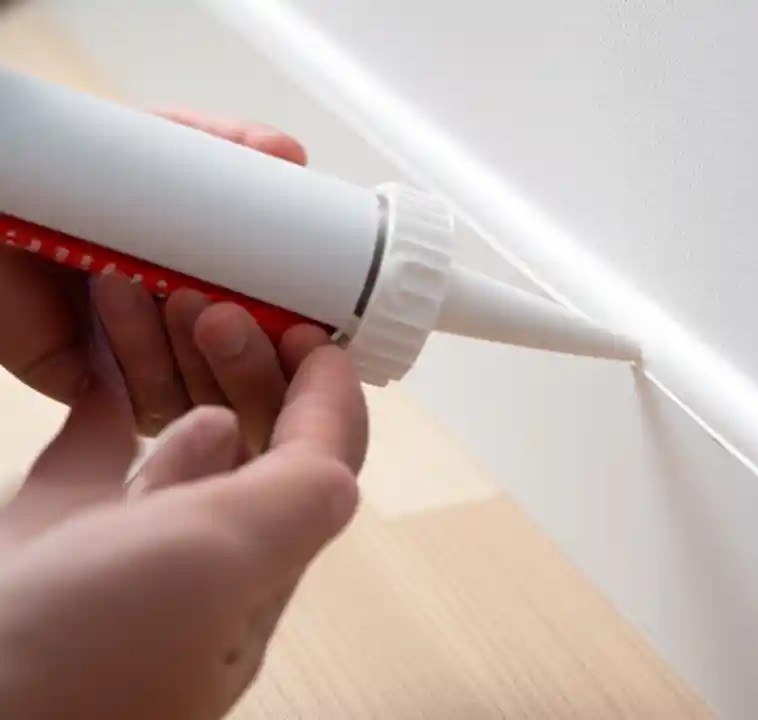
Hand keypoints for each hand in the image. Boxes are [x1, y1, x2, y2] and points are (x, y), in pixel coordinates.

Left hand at [0, 109, 310, 449]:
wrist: (1, 195)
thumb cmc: (72, 178)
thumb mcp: (158, 149)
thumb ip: (222, 150)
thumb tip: (292, 155)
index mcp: (231, 288)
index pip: (291, 341)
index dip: (306, 346)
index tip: (311, 328)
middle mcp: (199, 336)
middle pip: (259, 388)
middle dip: (252, 360)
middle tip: (229, 311)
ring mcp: (154, 368)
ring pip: (207, 398)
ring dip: (191, 350)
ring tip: (168, 289)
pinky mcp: (102, 392)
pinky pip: (144, 403)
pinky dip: (140, 353)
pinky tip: (117, 292)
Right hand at [0, 319, 366, 719]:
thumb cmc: (74, 661)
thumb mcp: (217, 563)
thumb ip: (296, 504)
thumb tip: (336, 463)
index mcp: (253, 582)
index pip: (316, 476)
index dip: (322, 400)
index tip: (307, 330)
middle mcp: (195, 574)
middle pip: (253, 453)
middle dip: (249, 374)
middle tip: (219, 312)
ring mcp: (115, 564)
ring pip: (172, 450)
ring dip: (181, 378)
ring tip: (172, 315)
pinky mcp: (43, 552)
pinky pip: (90, 463)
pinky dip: (106, 408)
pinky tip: (108, 372)